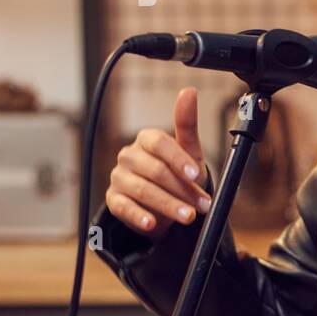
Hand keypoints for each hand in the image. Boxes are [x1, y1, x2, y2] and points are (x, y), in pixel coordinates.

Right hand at [104, 87, 211, 242]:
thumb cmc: (179, 173)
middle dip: (182, 189)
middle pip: (155, 171)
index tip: (196, 174)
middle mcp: (129, 155)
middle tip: (202, 205)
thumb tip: (189, 91)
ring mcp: (119, 177)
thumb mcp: (189, 151)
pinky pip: (124, 207)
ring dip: (168, 205)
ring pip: (142, 190)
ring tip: (188, 216)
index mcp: (147, 139)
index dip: (178, 159)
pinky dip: (139, 216)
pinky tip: (152, 224)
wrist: (165, 202)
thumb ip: (187, 124)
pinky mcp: (114, 200)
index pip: (160, 143)